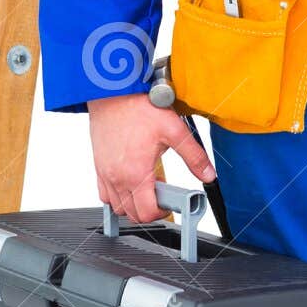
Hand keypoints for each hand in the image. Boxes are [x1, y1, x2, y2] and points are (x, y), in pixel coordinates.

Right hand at [87, 92, 215, 223]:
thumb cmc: (138, 107)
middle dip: (149, 210)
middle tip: (162, 193)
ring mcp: (105, 173)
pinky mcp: (98, 166)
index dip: (162, 213)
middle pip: (132, 215)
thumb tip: (208, 174)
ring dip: (133, 205)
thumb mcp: (174, 129)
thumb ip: (194, 156)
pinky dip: (116, 196)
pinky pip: (103, 194)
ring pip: (117, 207)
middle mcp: (117, 178)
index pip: (147, 213)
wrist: (112, 91)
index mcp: (136, 173)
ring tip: (147, 187)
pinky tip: (130, 182)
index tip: (170, 202)